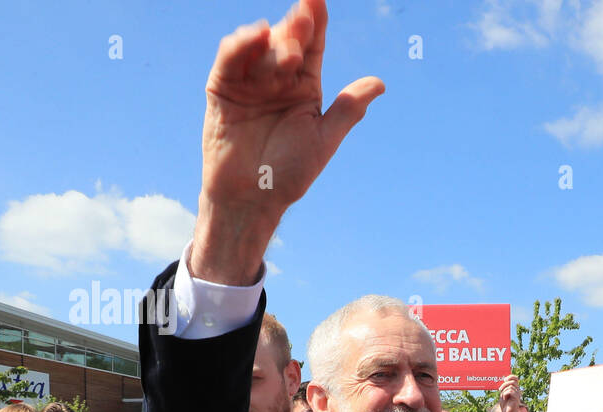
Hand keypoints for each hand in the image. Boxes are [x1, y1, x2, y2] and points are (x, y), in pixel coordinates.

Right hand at [191, 0, 384, 283]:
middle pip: (288, 41)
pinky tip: (256, 37)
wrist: (252, 198)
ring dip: (274, 43)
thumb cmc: (289, 173)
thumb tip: (380, 83)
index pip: (313, 48)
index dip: (316, 22)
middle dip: (297, 29)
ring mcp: (249, 81)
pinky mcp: (222, 88)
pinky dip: (241, 45)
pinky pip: (230, 59)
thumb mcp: (324, 138)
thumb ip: (348, 109)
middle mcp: (278, 79)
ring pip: (261, 47)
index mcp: (305, 88)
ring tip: (289, 52)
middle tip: (305, 22)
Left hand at [495, 375, 523, 411]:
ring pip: (511, 386)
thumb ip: (504, 388)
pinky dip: (505, 394)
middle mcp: (517, 391)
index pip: (515, 379)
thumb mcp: (503, 394)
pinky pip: (511, 391)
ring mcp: (517, 395)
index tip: (504, 379)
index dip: (511, 377)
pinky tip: (504, 399)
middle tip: (500, 389)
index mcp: (514, 389)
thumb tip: (504, 380)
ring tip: (503, 396)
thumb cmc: (505, 405)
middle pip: (513, 381)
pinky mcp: (516, 399)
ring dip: (504, 390)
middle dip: (505, 383)